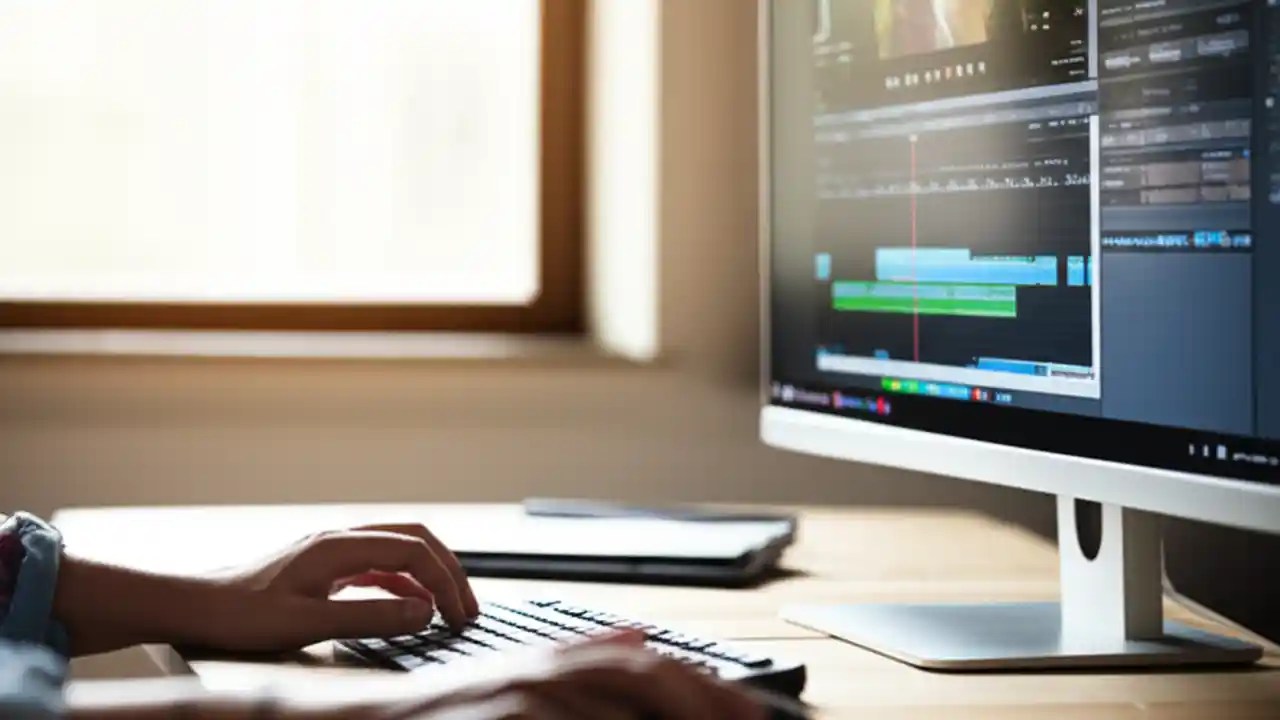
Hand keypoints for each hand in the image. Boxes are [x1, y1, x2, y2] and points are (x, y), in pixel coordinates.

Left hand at [211, 523, 481, 651]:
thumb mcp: (308, 623)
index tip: (459, 615)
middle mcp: (341, 540)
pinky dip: (405, 584)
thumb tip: (423, 613)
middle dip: (449, 571)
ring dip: (430, 576)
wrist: (197, 606)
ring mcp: (334, 551)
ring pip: (400, 550)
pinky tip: (412, 607)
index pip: (413, 552)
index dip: (444, 582)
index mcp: (339, 546)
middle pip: (415, 540)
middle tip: (469, 608)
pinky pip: (380, 567)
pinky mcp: (326, 567)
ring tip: (450, 608)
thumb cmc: (241, 615)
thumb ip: (369, 618)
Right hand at [379, 632, 766, 719]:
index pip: (651, 665)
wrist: (377, 717)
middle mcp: (549, 672)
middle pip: (646, 680)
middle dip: (706, 704)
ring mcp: (527, 698)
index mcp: (561, 657)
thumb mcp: (522, 673)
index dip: (707, 688)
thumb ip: (582, 656)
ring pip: (618, 707)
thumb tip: (639, 637)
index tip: (752, 713)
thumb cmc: (452, 708)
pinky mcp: (507, 717)